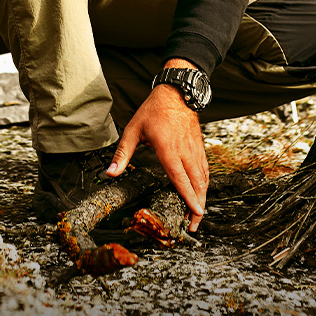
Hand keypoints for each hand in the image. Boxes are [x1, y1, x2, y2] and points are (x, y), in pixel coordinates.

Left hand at [106, 64, 208, 231]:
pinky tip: (202, 192)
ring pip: (204, 177)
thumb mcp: (133, 130)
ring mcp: (195, 149)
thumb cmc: (154, 110)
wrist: (177, 92)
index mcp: (168, 149)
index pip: (180, 178)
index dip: (188, 197)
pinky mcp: (199, 146)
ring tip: (198, 213)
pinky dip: (205, 184)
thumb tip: (110, 174)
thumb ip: (122, 154)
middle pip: (196, 183)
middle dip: (197, 205)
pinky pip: (205, 169)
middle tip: (194, 224)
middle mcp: (185, 151)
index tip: (195, 213)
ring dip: (203, 197)